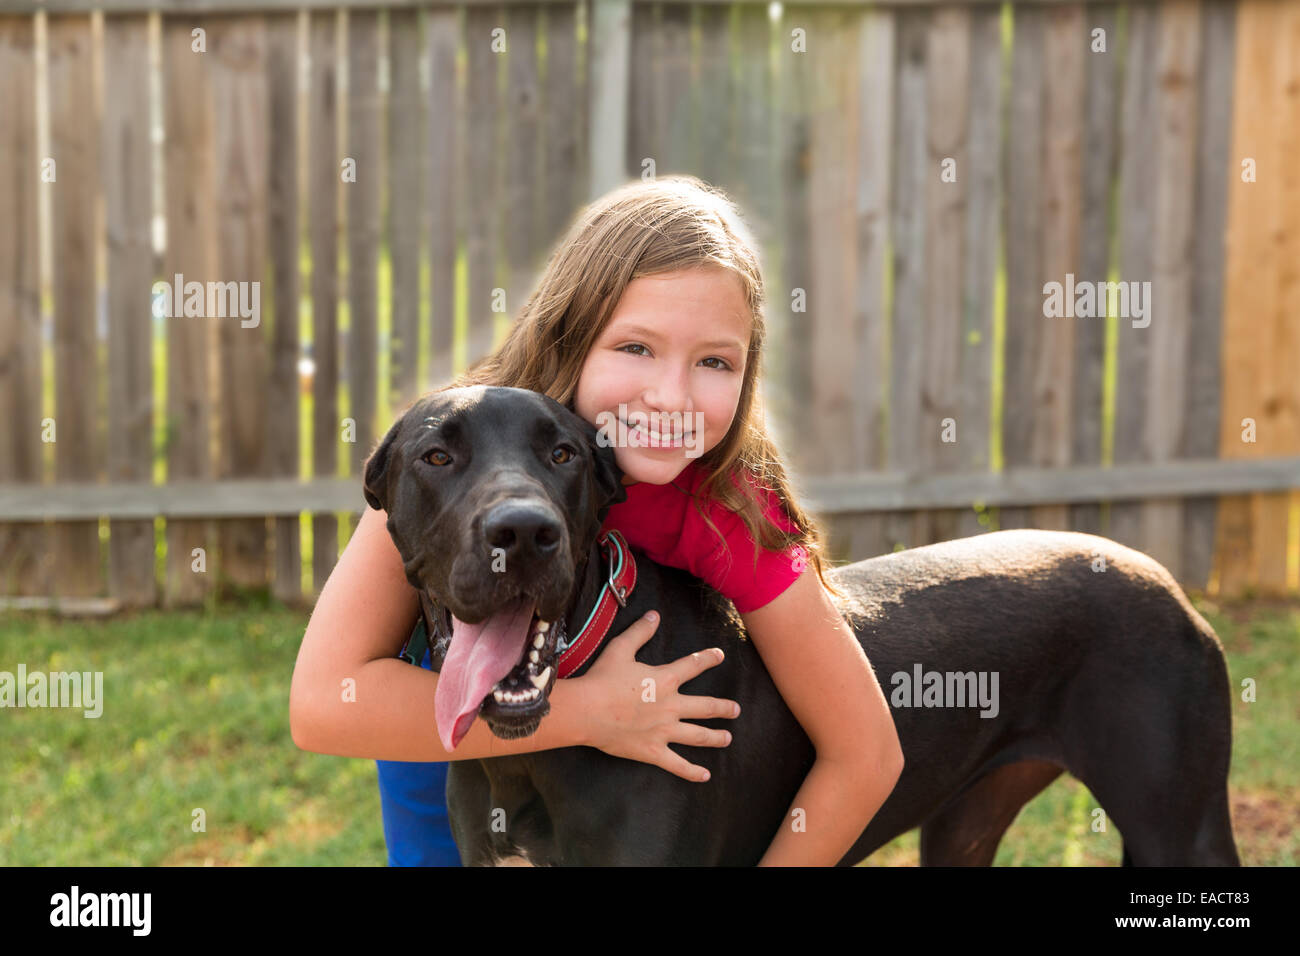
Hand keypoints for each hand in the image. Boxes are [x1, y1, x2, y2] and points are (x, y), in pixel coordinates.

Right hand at [573, 611, 739, 781]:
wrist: (587, 710)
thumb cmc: (602, 679)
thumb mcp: (621, 649)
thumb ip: (640, 632)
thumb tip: (654, 614)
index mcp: (665, 680)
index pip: (694, 665)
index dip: (708, 658)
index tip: (720, 656)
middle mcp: (671, 706)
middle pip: (705, 707)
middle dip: (723, 708)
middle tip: (736, 709)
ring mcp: (664, 731)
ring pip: (698, 736)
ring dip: (715, 737)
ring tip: (727, 738)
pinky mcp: (653, 751)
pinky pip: (677, 764)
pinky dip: (692, 771)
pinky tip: (705, 776)